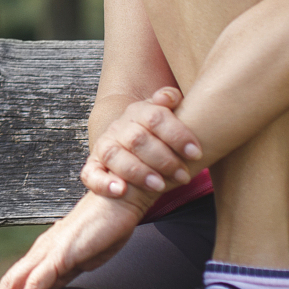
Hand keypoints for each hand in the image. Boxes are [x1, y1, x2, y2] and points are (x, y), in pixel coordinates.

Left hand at [0, 191, 149, 288]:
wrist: (117, 201)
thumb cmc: (105, 227)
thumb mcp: (82, 258)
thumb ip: (65, 272)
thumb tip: (52, 288)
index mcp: (45, 252)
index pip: (19, 279)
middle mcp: (41, 250)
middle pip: (10, 280)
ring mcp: (48, 251)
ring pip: (16, 280)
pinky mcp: (60, 254)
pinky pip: (38, 281)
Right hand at [82, 88, 202, 198]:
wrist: (131, 141)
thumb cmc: (158, 133)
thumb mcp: (166, 114)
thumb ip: (169, 101)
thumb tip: (169, 97)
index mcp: (138, 112)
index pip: (155, 117)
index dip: (177, 135)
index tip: (197, 154)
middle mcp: (119, 127)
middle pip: (137, 139)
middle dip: (164, 159)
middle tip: (184, 176)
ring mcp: (105, 146)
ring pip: (115, 156)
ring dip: (138, 172)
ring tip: (160, 185)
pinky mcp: (94, 166)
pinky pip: (92, 174)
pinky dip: (104, 183)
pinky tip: (121, 190)